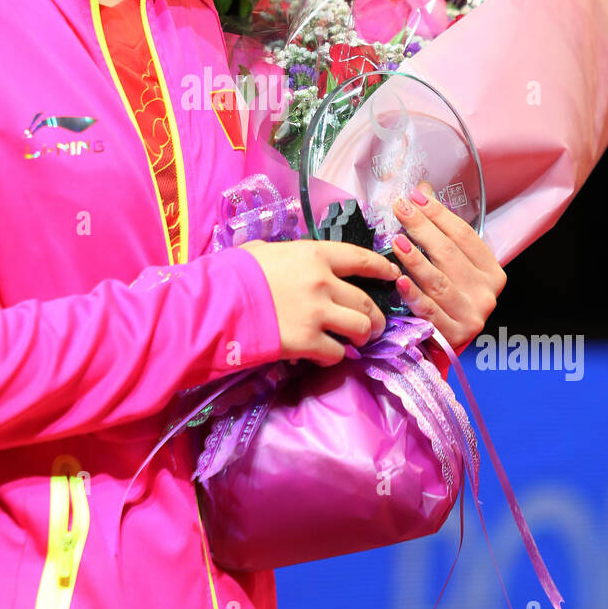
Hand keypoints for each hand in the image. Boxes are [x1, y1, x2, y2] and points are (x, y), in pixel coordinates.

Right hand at [239, 237, 398, 366]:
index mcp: (314, 255)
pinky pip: (336, 353)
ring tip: (355, 343)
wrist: (215, 302)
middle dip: (376, 316)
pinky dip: (334, 356)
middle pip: (366, 301)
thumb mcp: (262, 251)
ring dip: (362, 337)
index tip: (392, 275)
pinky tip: (323, 355)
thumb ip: (285, 255)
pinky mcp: (307, 341)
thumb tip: (286, 259)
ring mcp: (318, 313)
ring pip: (361, 328)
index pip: (361, 259)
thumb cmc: (233, 272)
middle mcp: (323, 282)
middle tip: (374, 325)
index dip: (381, 268)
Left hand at [389, 181, 505, 349]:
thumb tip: (421, 191)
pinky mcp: (453, 335)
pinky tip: (399, 280)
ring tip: (396, 239)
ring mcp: (471, 316)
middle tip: (400, 208)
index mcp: (492, 272)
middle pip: (450, 255)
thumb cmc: (448, 299)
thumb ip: (441, 232)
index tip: (416, 196)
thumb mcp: (452, 266)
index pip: (464, 236)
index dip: (439, 214)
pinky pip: (430, 311)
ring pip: (438, 282)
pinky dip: (414, 295)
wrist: (444, 344)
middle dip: (422, 228)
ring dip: (415, 258)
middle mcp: (486, 294)